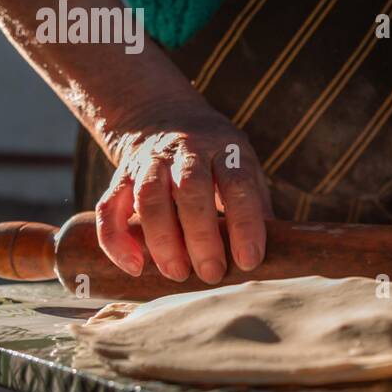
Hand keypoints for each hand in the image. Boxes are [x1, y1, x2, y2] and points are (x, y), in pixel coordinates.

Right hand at [96, 106, 272, 282]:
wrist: (164, 117)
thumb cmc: (217, 159)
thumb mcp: (244, 168)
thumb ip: (257, 205)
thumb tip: (281, 252)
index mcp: (226, 151)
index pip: (238, 185)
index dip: (244, 224)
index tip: (249, 260)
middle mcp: (186, 151)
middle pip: (191, 190)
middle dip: (201, 236)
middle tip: (211, 273)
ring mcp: (150, 162)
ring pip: (150, 196)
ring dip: (162, 239)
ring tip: (177, 273)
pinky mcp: (121, 176)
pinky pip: (111, 207)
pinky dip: (117, 239)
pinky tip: (134, 266)